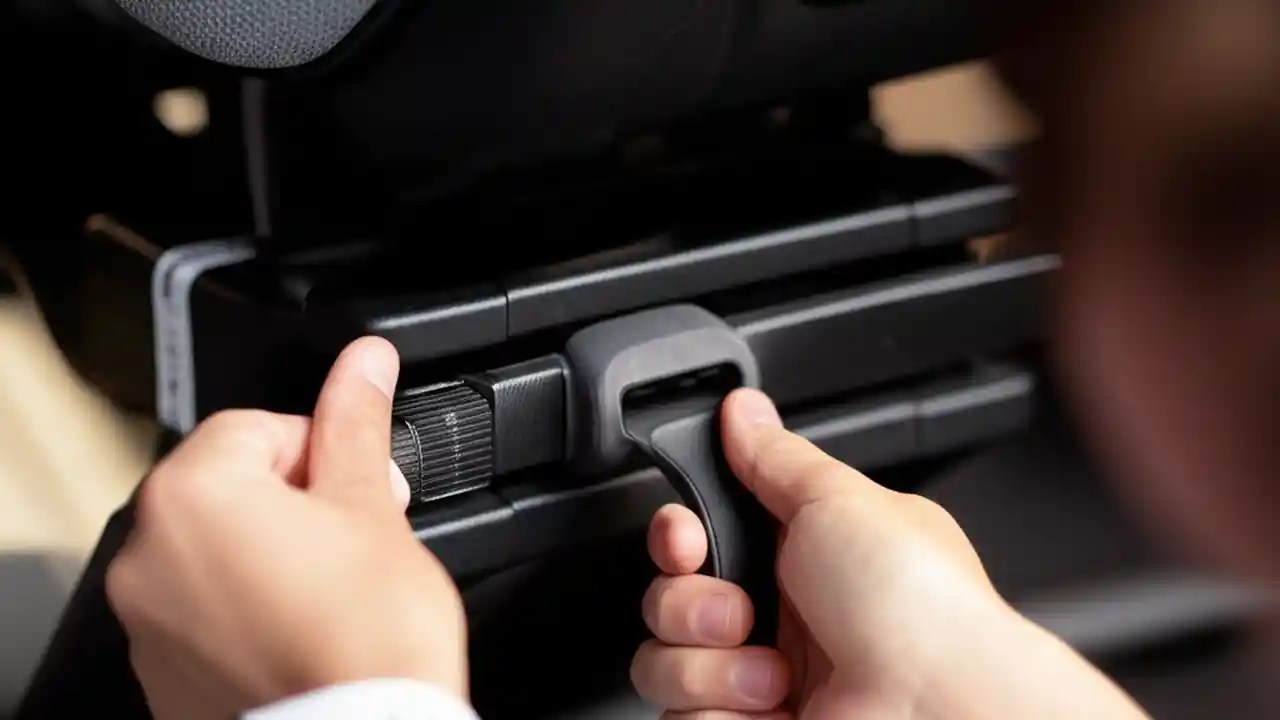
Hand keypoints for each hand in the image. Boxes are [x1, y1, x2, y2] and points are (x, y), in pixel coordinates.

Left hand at [106, 337, 467, 718]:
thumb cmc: (367, 639)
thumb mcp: (370, 507)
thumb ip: (355, 423)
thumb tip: (364, 363)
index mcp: (193, 495)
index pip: (255, 426)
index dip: (321, 448)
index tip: (357, 480)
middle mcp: (147, 555)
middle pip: (229, 488)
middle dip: (294, 499)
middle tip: (354, 533)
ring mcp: (148, 622)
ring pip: (216, 552)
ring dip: (270, 553)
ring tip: (333, 589)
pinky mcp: (161, 675)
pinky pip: (203, 614)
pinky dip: (246, 610)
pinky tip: (303, 630)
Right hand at [631, 388, 1148, 718]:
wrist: (941, 706)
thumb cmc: (919, 607)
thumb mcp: (840, 500)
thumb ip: (774, 456)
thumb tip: (741, 409)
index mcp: (799, 554)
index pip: (699, 537)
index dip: (676, 536)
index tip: (686, 539)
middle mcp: (778, 618)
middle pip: (670, 599)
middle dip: (690, 604)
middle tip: (740, 612)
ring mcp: (762, 683)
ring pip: (665, 663)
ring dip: (708, 666)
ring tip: (772, 674)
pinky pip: (684, 719)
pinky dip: (718, 714)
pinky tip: (769, 708)